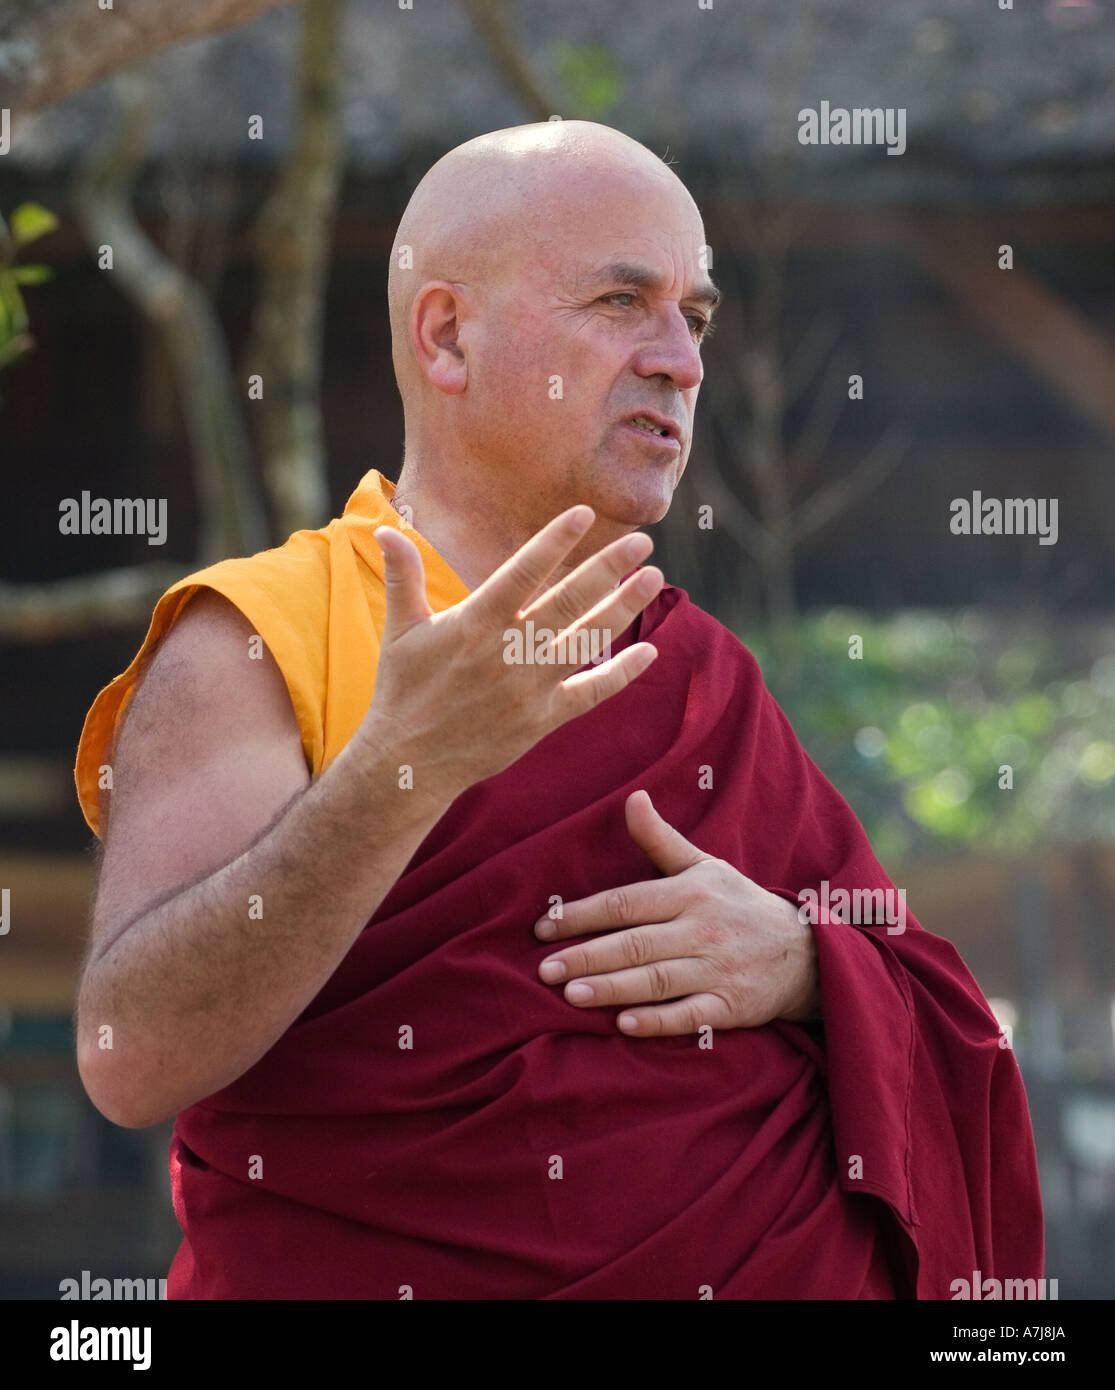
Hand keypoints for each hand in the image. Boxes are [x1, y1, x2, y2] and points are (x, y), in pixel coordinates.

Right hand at [360, 507, 663, 806]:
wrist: (409, 762)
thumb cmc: (403, 690)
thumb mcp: (400, 630)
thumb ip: (402, 576)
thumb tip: (385, 528)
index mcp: (475, 623)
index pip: (523, 571)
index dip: (555, 541)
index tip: (585, 514)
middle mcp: (508, 652)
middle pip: (568, 602)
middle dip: (608, 569)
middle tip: (643, 542)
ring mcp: (529, 687)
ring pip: (587, 641)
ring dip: (622, 609)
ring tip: (652, 579)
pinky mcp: (543, 719)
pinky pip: (590, 693)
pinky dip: (621, 674)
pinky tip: (649, 653)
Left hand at [534, 790, 819, 1034]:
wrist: (806, 952)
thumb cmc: (741, 904)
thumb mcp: (705, 866)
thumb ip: (660, 839)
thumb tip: (632, 798)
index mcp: (690, 892)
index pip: (626, 901)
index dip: (582, 914)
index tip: (543, 927)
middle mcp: (702, 928)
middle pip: (635, 943)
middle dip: (587, 956)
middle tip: (544, 969)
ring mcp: (717, 969)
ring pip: (656, 980)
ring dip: (612, 988)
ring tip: (570, 995)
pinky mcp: (731, 1006)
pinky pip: (690, 1015)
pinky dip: (658, 1021)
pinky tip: (624, 1025)